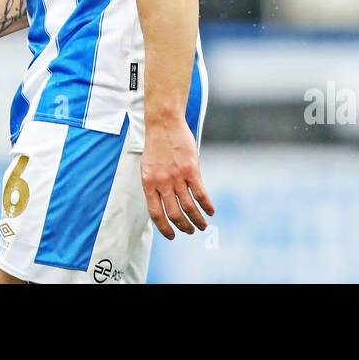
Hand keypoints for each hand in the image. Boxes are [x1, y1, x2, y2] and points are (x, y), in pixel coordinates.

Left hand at [141, 117, 214, 239]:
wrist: (164, 124)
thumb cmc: (156, 145)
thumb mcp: (148, 167)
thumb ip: (155, 185)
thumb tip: (164, 203)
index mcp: (148, 183)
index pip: (156, 213)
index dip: (164, 228)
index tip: (172, 235)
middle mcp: (162, 182)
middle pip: (174, 213)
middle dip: (183, 226)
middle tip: (190, 231)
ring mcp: (177, 176)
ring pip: (189, 207)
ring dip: (197, 220)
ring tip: (202, 225)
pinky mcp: (191, 170)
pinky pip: (200, 193)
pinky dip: (206, 205)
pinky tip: (210, 211)